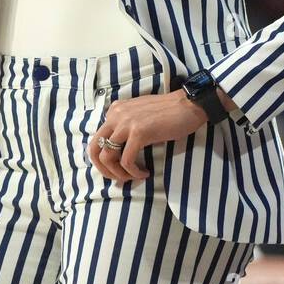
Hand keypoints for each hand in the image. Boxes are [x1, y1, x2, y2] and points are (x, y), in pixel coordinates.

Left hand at [87, 89, 207, 183]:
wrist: (189, 104)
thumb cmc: (169, 112)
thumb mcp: (140, 115)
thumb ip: (126, 127)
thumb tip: (119, 153)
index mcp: (115, 111)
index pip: (97, 139)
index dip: (103, 159)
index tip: (118, 168)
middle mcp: (116, 115)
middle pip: (94, 148)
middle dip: (103, 169)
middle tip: (117, 178)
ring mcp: (126, 123)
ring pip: (107, 156)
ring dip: (118, 173)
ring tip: (132, 177)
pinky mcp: (139, 132)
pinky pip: (127, 160)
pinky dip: (133, 172)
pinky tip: (144, 173)